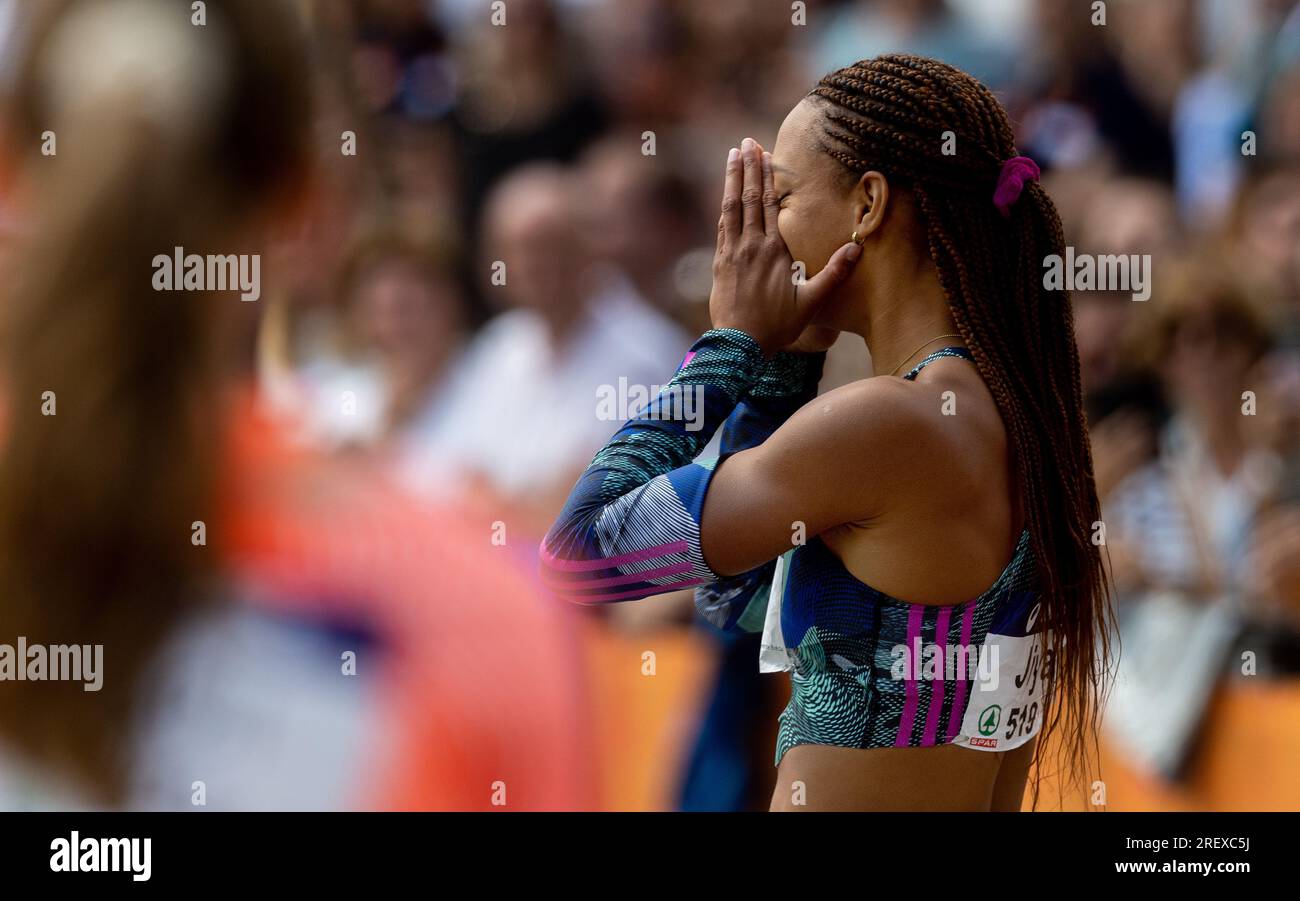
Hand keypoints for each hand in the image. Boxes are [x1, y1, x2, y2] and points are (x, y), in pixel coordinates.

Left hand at [709, 137, 859, 354]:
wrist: (739, 346)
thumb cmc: (777, 326)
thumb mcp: (812, 302)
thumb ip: (835, 273)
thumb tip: (857, 248)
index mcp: (774, 251)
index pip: (770, 204)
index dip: (767, 177)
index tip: (765, 153)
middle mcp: (751, 246)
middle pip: (750, 198)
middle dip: (748, 168)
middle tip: (746, 142)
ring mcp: (732, 253)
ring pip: (732, 207)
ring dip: (732, 180)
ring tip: (733, 155)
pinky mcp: (720, 263)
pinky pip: (722, 226)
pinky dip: (725, 206)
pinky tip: (726, 195)